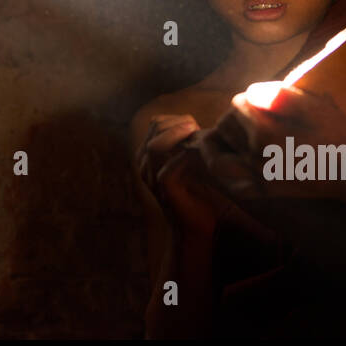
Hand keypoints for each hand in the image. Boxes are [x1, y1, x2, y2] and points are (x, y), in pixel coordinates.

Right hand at [136, 114, 217, 233]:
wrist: (198, 226)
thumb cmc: (200, 192)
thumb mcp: (193, 161)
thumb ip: (189, 144)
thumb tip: (198, 123)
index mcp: (150, 155)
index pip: (157, 123)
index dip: (177, 120)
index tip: (196, 127)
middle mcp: (145, 164)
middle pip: (155, 129)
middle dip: (178, 125)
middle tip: (197, 130)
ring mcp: (151, 178)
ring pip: (154, 146)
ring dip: (178, 137)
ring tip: (196, 137)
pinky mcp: (163, 192)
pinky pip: (165, 170)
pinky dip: (182, 159)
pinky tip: (195, 155)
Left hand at [197, 85, 345, 200]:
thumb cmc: (336, 135)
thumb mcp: (316, 107)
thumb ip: (281, 96)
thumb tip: (250, 92)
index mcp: (267, 134)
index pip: (237, 106)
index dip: (245, 99)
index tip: (256, 100)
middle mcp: (257, 158)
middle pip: (225, 128)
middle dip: (231, 117)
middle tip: (244, 115)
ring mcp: (259, 177)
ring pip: (218, 161)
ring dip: (215, 145)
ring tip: (218, 136)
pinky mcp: (265, 192)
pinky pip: (234, 185)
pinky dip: (226, 174)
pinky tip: (231, 161)